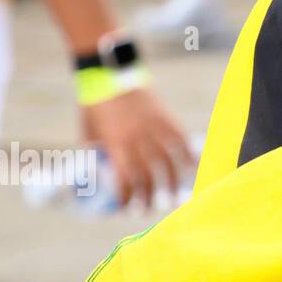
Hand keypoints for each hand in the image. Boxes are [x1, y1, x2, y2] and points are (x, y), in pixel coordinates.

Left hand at [81, 87, 194, 209]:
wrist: (111, 72)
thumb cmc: (95, 102)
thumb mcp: (88, 130)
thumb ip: (96, 149)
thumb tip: (101, 168)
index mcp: (116, 142)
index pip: (125, 177)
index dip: (127, 195)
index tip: (126, 206)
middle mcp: (137, 137)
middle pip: (148, 174)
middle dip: (149, 196)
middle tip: (148, 210)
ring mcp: (154, 127)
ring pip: (168, 161)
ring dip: (171, 182)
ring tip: (171, 197)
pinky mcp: (165, 118)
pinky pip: (180, 139)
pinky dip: (188, 154)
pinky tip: (193, 167)